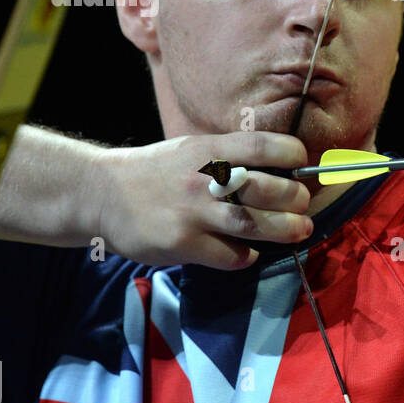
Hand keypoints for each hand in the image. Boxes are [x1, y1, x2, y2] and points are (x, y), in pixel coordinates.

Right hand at [91, 132, 312, 268]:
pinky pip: (231, 255)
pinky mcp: (183, 244)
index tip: (304, 164)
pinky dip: (247, 255)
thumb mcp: (190, 149)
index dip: (293, 154)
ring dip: (285, 229)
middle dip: (296, 198)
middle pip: (267, 189)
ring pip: (254, 224)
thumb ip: (228, 156)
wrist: (99, 194)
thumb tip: (279, 169)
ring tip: (299, 230)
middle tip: (303, 204)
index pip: (262, 146)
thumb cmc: (155, 172)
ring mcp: (192, 212)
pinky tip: (248, 251)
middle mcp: (202, 179)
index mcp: (207, 150)